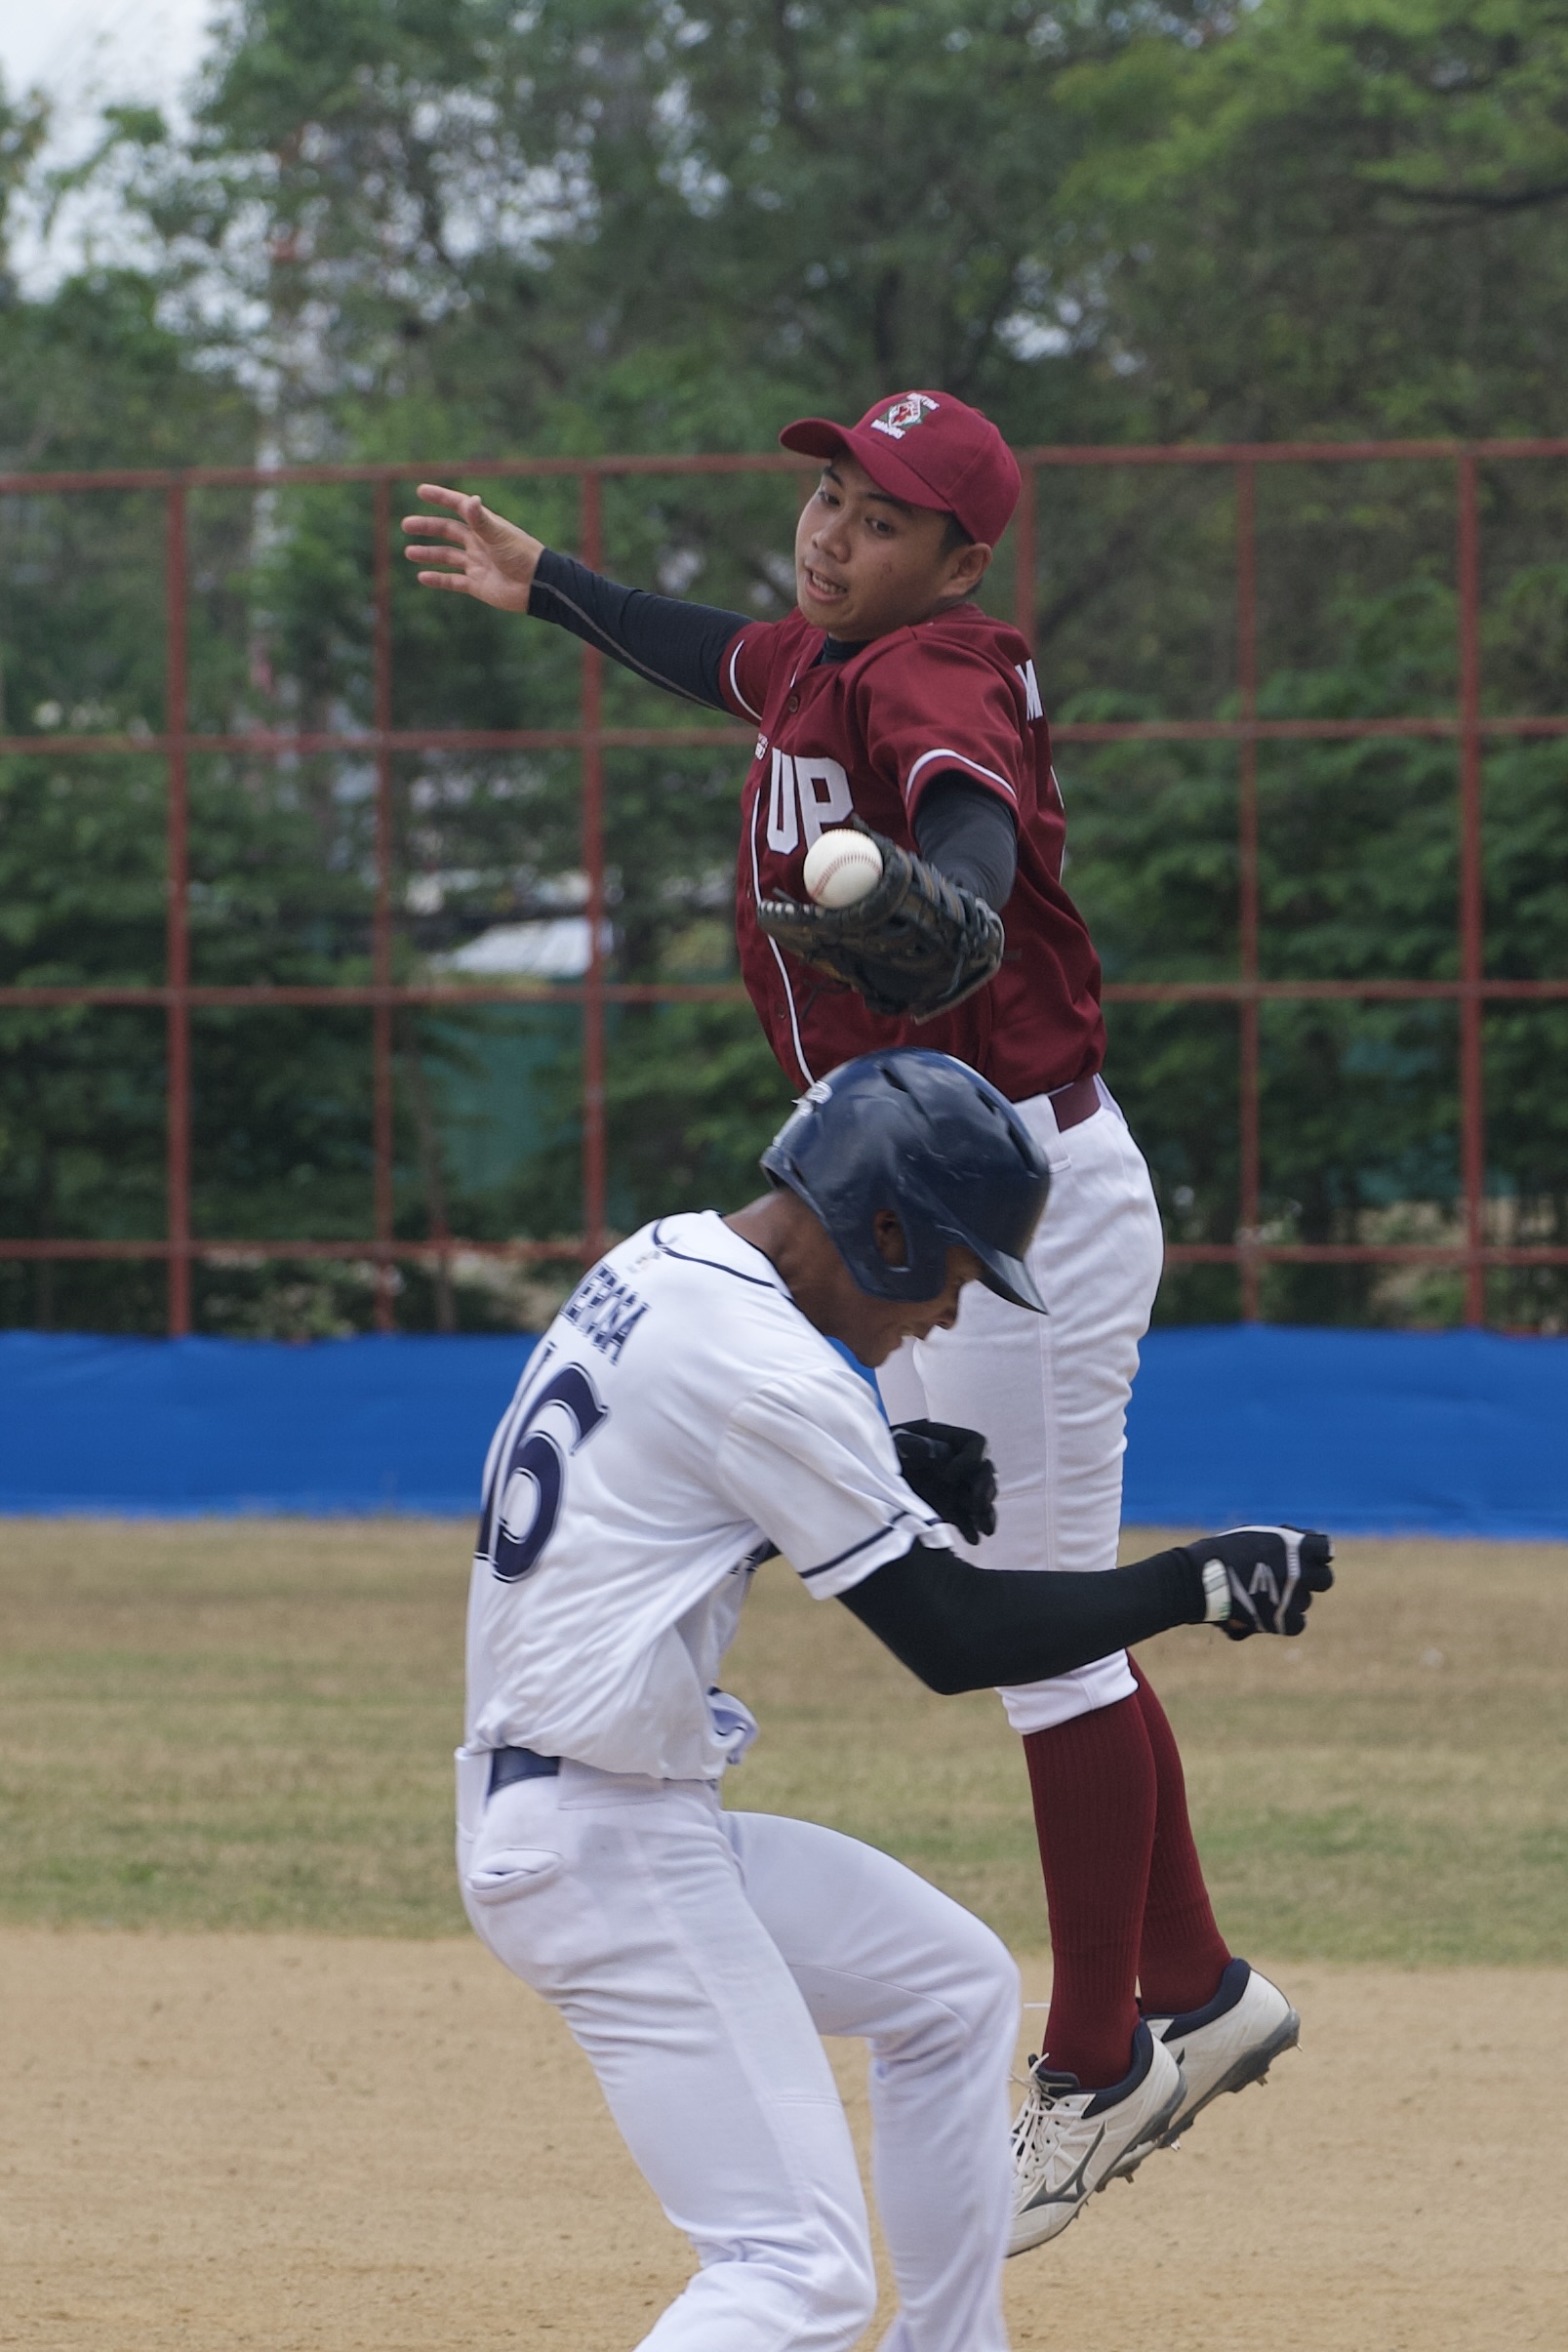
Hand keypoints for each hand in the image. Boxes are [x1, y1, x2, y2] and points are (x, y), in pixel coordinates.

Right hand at [401, 484, 543, 610]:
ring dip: (428, 554)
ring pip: (447, 557)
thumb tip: (468, 500)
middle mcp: (478, 543)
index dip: (441, 498)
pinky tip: (422, 577)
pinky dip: (438, 580)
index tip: (421, 491)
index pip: (458, 507)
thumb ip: (481, 520)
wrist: (538, 587)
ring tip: (409, 552)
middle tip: (406, 525)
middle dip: (427, 527)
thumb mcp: (500, 536)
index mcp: (484, 526)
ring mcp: (477, 564)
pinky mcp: (477, 584)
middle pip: (447, 531)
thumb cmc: (523, 556)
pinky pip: (453, 581)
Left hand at [892, 1419, 997, 1544]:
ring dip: (986, 1513)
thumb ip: (914, 1444)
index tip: (948, 1476)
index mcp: (950, 1440)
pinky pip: (966, 1519)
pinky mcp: (949, 1508)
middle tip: (979, 1505)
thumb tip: (935, 1451)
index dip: (969, 1460)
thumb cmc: (885, 1448)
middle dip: (986, 1489)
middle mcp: (959, 1463)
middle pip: (986, 1472)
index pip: (976, 1444)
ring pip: (981, 1498)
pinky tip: (972, 1540)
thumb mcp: (896, 1441)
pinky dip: (971, 1529)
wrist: (870, 1473)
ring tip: (987, 1530)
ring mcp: (956, 1487)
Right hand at [1180, 1525, 1334, 1638]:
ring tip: (1263, 1595)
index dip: (1318, 1555)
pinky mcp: (1286, 1621)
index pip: (1325, 1550)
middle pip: (1325, 1579)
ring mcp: (1295, 1597)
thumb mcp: (1257, 1536)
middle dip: (1312, 1579)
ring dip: (1292, 1599)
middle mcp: (1301, 1571)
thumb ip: (1283, 1545)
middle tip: (1293, 1580)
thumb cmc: (1224, 1552)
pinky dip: (1285, 1621)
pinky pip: (1298, 1623)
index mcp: (1296, 1546)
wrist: (1203, 1578)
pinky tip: (1268, 1615)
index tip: (1309, 1558)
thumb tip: (1300, 1550)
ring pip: (1306, 1601)